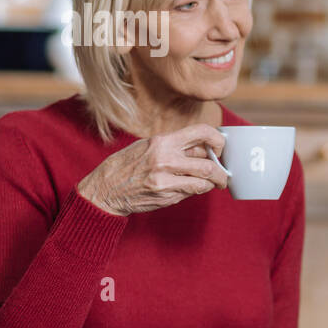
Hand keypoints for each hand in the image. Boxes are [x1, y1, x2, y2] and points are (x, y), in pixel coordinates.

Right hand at [76, 123, 229, 215]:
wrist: (104, 189)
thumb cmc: (127, 166)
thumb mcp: (148, 146)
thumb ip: (175, 147)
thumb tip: (204, 149)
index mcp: (162, 141)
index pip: (201, 132)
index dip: (217, 140)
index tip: (219, 149)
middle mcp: (164, 158)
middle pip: (207, 163)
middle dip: (220, 171)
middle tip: (222, 174)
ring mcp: (165, 178)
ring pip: (203, 180)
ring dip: (214, 183)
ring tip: (215, 183)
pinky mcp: (165, 195)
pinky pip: (191, 192)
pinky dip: (199, 190)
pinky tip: (195, 188)